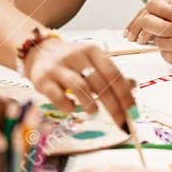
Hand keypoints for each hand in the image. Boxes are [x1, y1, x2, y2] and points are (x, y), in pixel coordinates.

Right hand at [22, 36, 138, 129]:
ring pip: (79, 87)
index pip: (113, 73)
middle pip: (99, 83)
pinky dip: (68, 106)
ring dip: (90, 104)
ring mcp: (57, 67)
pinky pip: (57, 96)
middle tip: (120, 121)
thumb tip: (133, 85)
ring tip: (94, 111)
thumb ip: (110, 74)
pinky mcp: (41, 79)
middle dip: (113, 105)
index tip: (132, 111)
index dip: (124, 94)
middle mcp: (75, 56)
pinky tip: (71, 108)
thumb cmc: (70, 60)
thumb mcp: (91, 61)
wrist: (37, 50)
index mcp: (92, 51)